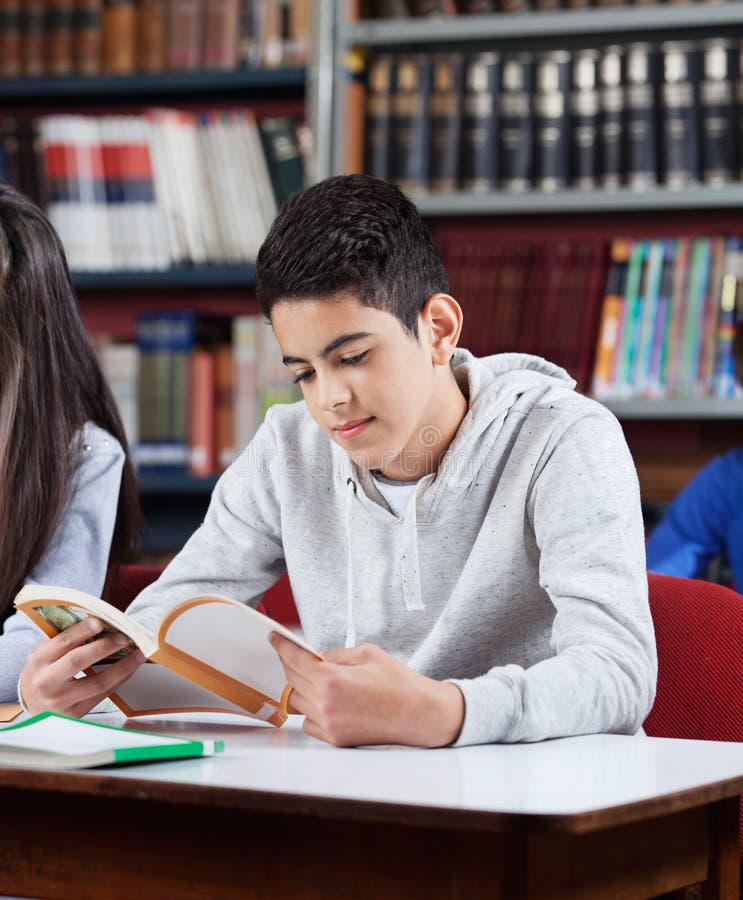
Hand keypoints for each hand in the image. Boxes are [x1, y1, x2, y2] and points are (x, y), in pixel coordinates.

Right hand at [20, 617, 145, 716]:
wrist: (31, 703)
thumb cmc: (42, 672)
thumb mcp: (44, 654)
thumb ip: (65, 641)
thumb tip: (100, 624)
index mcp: (38, 661)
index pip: (62, 643)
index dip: (82, 631)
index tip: (100, 622)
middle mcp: (46, 682)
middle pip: (77, 661)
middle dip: (103, 647)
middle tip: (124, 637)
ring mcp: (60, 701)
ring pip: (97, 683)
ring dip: (122, 667)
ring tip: (138, 654)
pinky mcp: (74, 713)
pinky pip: (102, 696)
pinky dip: (119, 681)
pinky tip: (130, 669)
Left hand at [269, 635, 463, 747]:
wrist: (420, 714)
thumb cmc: (399, 682)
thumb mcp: (367, 654)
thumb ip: (335, 654)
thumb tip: (316, 657)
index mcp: (332, 679)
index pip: (294, 659)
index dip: (281, 646)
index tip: (274, 638)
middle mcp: (325, 704)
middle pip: (292, 680)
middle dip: (293, 665)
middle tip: (300, 655)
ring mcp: (329, 725)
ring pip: (297, 702)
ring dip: (303, 688)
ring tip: (320, 678)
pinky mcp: (335, 739)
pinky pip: (309, 721)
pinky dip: (312, 709)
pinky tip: (328, 700)